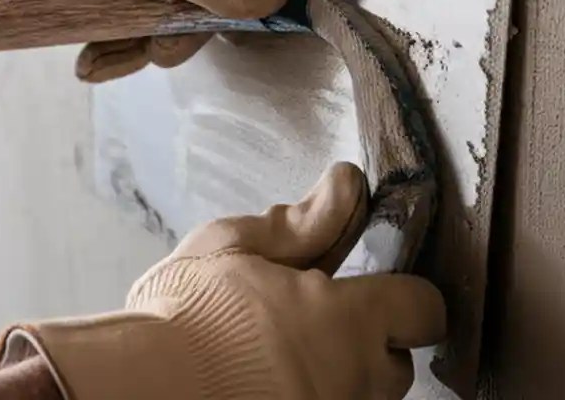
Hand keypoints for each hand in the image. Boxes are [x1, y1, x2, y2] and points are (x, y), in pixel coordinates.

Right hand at [0, 163, 446, 398]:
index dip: (404, 296)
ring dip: (340, 375)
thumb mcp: (235, 246)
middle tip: (314, 325)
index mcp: (351, 321)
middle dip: (370, 343)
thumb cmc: (183, 320)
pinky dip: (311, 396)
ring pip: (363, 395)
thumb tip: (346, 185)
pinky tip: (266, 386)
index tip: (374, 289)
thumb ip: (302, 221)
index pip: (423, 308)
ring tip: (282, 359)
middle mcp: (357, 380)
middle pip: (396, 362)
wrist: (141, 391)